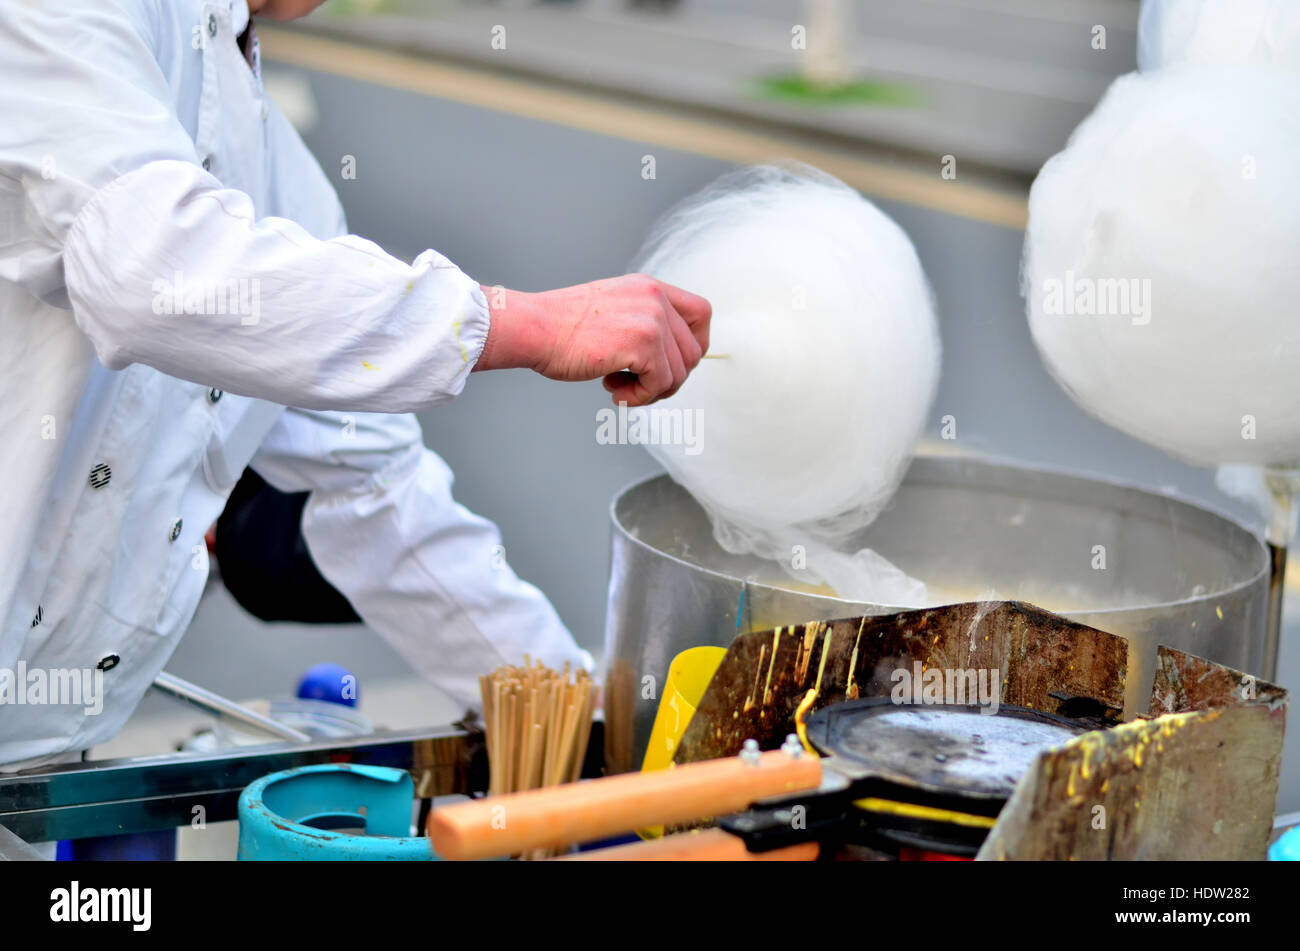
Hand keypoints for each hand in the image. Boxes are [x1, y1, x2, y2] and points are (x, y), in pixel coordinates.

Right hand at [474, 275, 711, 405]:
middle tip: (637, 384)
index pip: (701, 313)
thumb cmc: (562, 328)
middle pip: (693, 352)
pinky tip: (614, 390)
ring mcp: (652, 319)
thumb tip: (671, 360)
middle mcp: (655, 298)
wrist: (535, 328)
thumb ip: (643, 323)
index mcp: (649, 288)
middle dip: (669, 378)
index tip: (672, 364)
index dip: (695, 345)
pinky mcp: (643, 344)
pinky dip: (640, 397)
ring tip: (619, 386)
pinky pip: (660, 384)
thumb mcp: (613, 311)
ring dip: (651, 390)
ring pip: (679, 373)